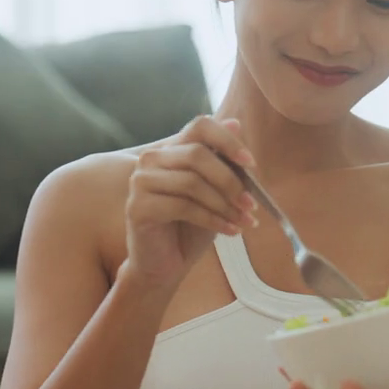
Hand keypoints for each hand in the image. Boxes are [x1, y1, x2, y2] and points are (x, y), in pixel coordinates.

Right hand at [122, 115, 256, 291]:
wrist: (165, 265)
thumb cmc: (191, 227)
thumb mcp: (215, 192)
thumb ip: (223, 162)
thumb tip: (236, 123)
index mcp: (171, 149)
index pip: (200, 126)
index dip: (228, 140)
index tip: (251, 164)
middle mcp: (151, 159)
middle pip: (197, 154)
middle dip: (230, 180)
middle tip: (251, 204)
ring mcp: (140, 182)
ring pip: (192, 182)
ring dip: (225, 204)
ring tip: (244, 221)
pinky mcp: (137, 207)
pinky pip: (183, 207)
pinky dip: (213, 220)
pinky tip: (230, 231)